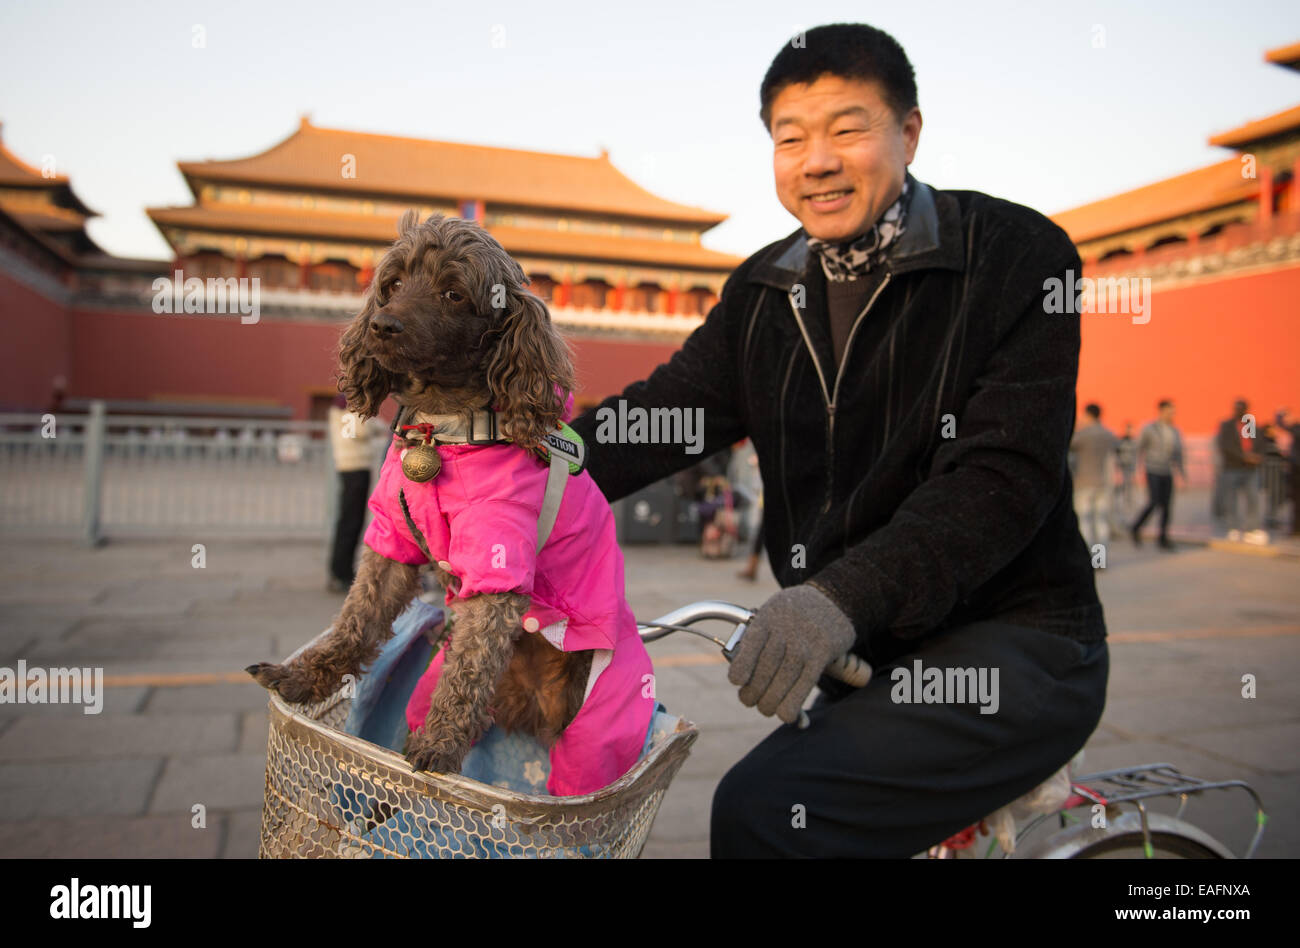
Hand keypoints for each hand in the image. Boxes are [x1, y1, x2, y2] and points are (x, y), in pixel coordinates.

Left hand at [728, 584, 856, 724]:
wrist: (833, 599)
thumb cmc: (794, 612)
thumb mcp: (772, 612)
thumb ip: (758, 638)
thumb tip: (742, 677)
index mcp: (767, 618)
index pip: (750, 647)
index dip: (741, 669)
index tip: (736, 681)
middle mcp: (785, 630)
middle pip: (765, 670)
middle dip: (753, 693)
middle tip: (749, 700)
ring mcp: (805, 643)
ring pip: (783, 681)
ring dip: (770, 703)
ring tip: (765, 708)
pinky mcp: (822, 655)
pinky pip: (804, 686)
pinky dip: (792, 705)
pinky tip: (785, 714)